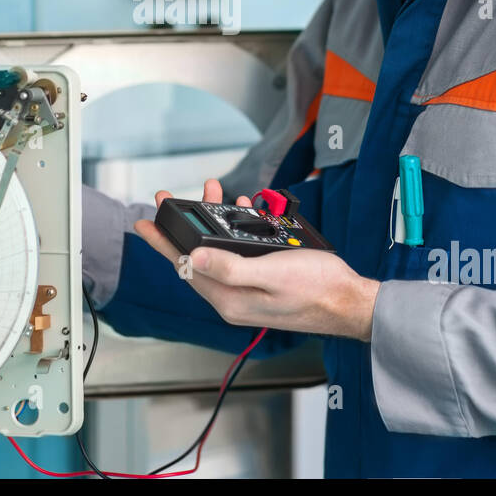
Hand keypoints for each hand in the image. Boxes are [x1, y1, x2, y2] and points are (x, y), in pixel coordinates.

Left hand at [132, 179, 380, 341]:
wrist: (352, 302)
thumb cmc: (318, 288)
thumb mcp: (271, 272)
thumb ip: (229, 267)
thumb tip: (189, 258)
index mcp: (230, 300)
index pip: (184, 268)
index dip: (162, 243)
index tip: (143, 222)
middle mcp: (234, 298)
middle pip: (196, 258)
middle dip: (184, 225)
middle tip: (170, 199)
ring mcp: (248, 290)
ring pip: (218, 252)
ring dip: (213, 221)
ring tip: (212, 192)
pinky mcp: (263, 282)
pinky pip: (239, 253)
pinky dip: (236, 230)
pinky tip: (242, 212)